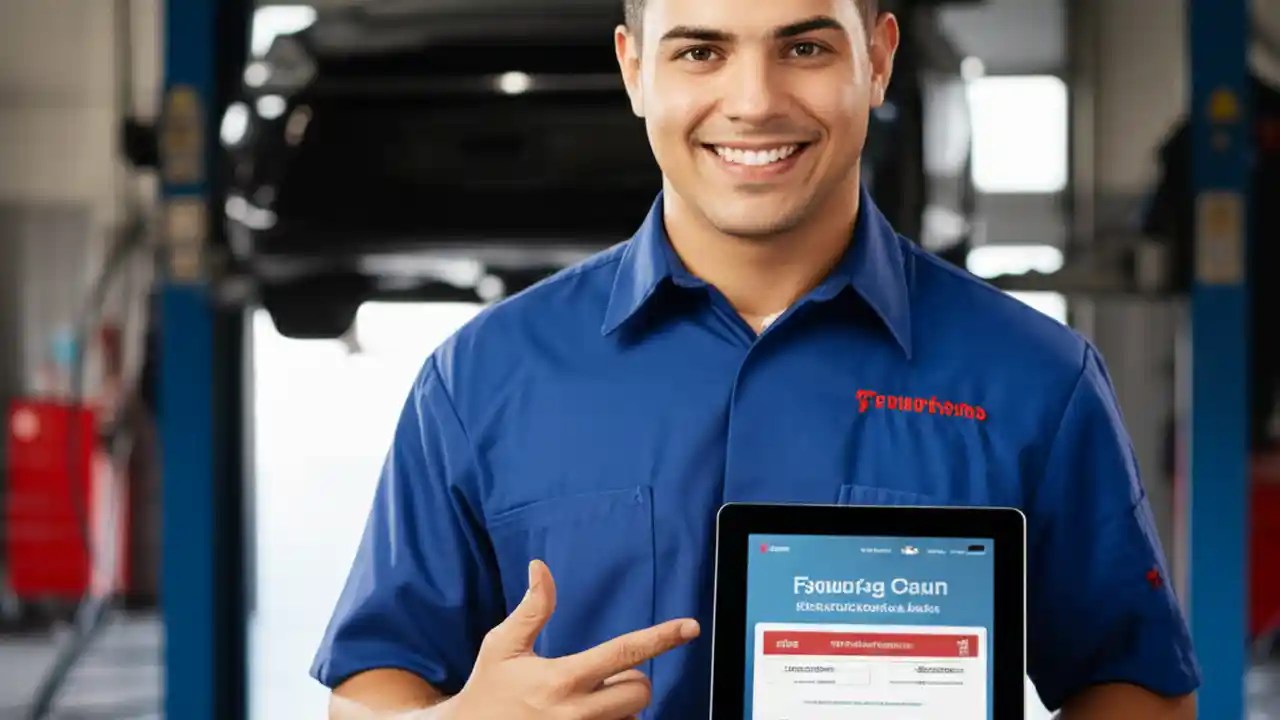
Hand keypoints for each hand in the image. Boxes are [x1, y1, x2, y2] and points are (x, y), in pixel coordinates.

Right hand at [437, 559, 699, 719]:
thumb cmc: (487, 690)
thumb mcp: (502, 646)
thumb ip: (531, 609)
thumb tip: (540, 567)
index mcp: (562, 679)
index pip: (624, 652)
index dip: (662, 638)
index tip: (690, 627)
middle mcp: (578, 713)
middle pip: (640, 690)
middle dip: (630, 678)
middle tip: (600, 677)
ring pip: (633, 718)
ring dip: (621, 708)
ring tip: (586, 703)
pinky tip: (588, 719)